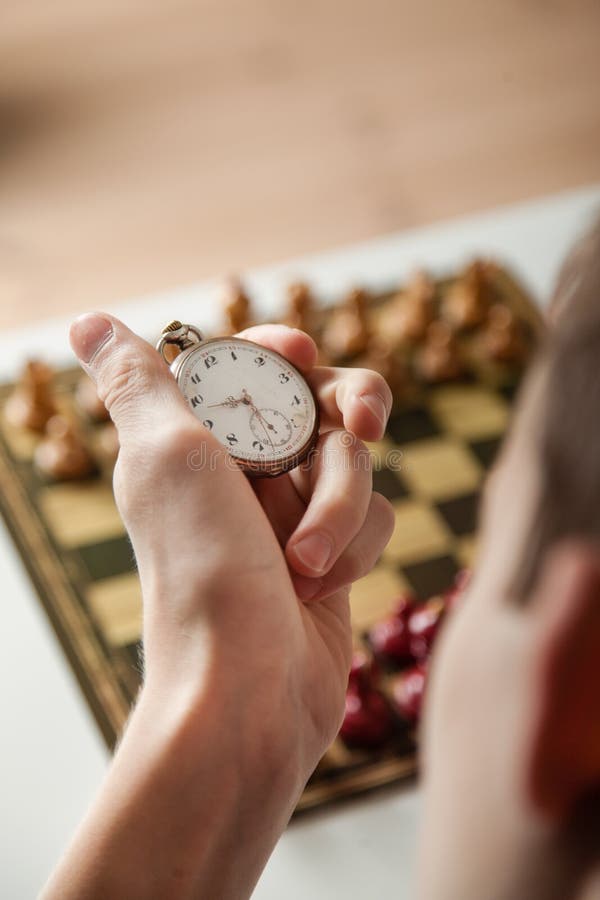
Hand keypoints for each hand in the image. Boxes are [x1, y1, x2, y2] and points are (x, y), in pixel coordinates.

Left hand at [47, 315, 393, 898]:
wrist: (248, 689)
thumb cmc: (202, 570)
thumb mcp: (164, 455)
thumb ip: (135, 380)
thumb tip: (86, 320)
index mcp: (198, 439)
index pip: (252, 362)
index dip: (281, 350)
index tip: (296, 353)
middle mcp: (246, 472)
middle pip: (324, 402)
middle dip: (346, 416)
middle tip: (363, 427)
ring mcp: (293, 514)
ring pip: (356, 463)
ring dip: (338, 508)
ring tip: (304, 564)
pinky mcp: (335, 555)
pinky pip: (376, 516)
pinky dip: (354, 548)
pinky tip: (319, 590)